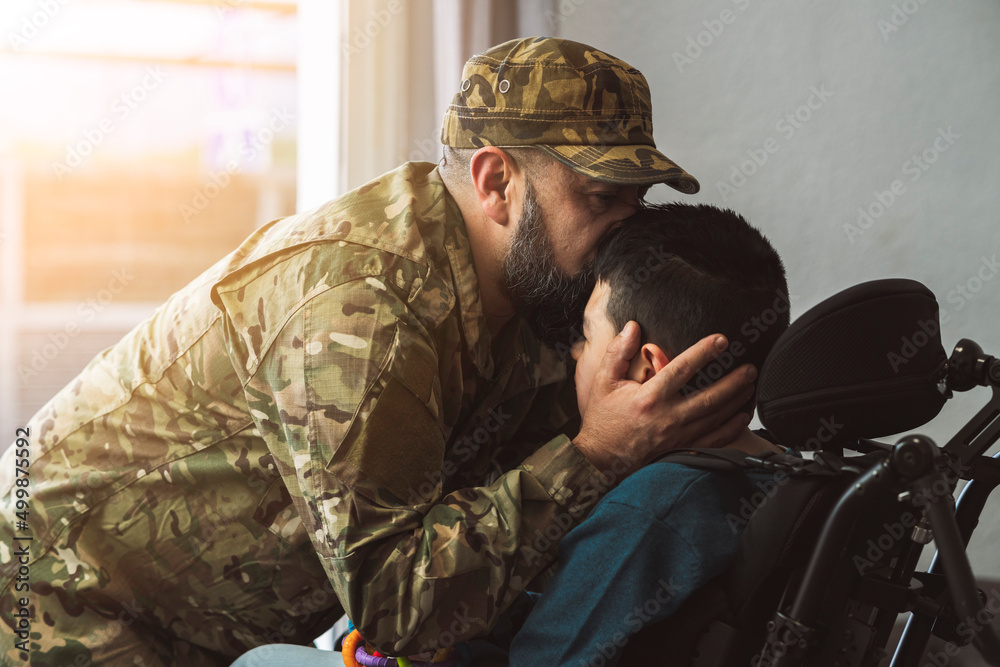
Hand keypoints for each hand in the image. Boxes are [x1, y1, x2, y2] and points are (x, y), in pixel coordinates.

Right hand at [572, 321, 756, 476]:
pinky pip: (713, 441)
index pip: (682, 369)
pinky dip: (731, 428)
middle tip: (750, 367)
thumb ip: (618, 353)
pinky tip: (742, 417)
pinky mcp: (681, 450)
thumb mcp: (602, 382)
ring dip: (736, 401)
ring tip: (750, 385)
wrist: (599, 459)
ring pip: (716, 418)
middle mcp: (667, 418)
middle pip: (709, 397)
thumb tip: (632, 327)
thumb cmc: (602, 419)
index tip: (721, 340)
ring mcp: (677, 437)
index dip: (704, 352)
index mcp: (648, 398)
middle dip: (734, 381)